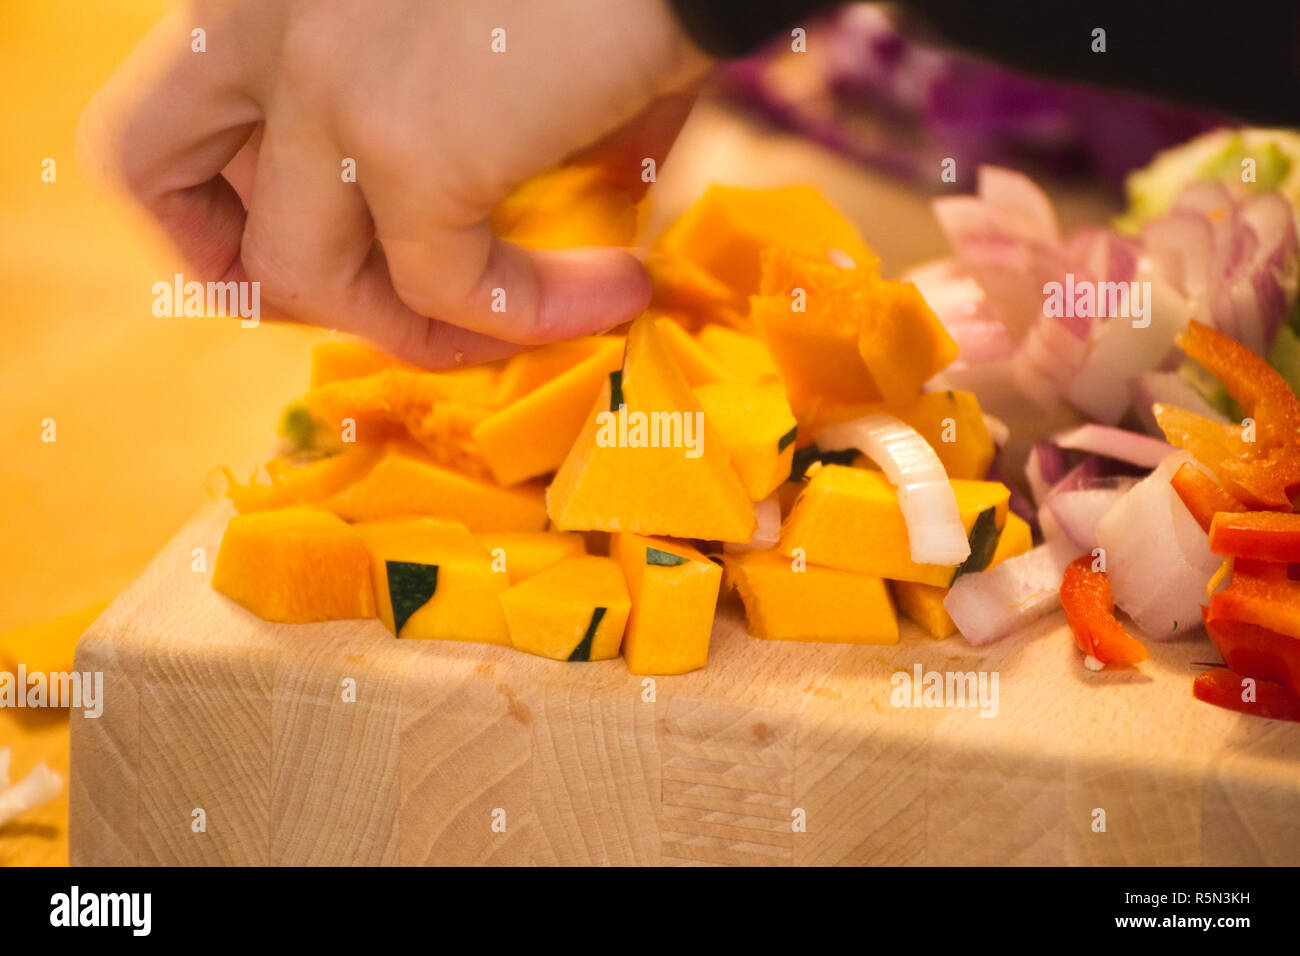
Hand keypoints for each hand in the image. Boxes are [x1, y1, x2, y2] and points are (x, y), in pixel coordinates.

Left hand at [78, 0, 708, 365]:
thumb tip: (469, 254)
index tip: (310, 238)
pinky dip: (534, 318)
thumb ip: (429, 122)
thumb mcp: (470, 43)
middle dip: (254, 272)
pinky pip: (446, 293)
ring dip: (422, 331)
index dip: (210, 206)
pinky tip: (614, 291)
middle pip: (153, 173)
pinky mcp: (410, 143)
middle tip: (372, 301)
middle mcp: (266, 13)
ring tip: (529, 323)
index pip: (160, 113)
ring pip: (302, 274)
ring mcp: (326, 78)